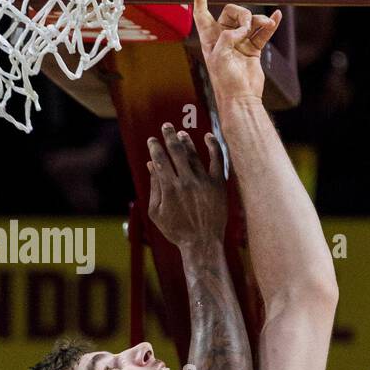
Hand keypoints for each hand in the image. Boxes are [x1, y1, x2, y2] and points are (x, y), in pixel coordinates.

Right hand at [147, 122, 226, 249]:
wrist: (202, 243)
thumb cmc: (176, 230)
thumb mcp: (156, 212)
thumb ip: (154, 187)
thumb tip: (151, 165)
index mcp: (169, 188)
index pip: (159, 160)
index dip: (155, 147)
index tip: (152, 140)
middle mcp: (186, 181)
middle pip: (176, 151)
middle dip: (169, 136)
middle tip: (166, 126)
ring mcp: (204, 182)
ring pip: (194, 154)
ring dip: (186, 141)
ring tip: (181, 133)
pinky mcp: (218, 184)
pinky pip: (217, 159)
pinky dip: (213, 146)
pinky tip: (208, 136)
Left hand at [193, 0, 280, 104]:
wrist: (242, 97)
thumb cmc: (225, 81)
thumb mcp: (219, 57)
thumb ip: (228, 37)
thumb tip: (243, 28)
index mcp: (209, 39)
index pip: (202, 12)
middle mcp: (223, 38)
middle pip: (232, 12)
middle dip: (242, 14)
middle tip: (247, 26)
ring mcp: (239, 42)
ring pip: (249, 21)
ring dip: (258, 20)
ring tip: (265, 26)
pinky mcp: (253, 48)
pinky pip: (262, 31)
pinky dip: (270, 23)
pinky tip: (276, 17)